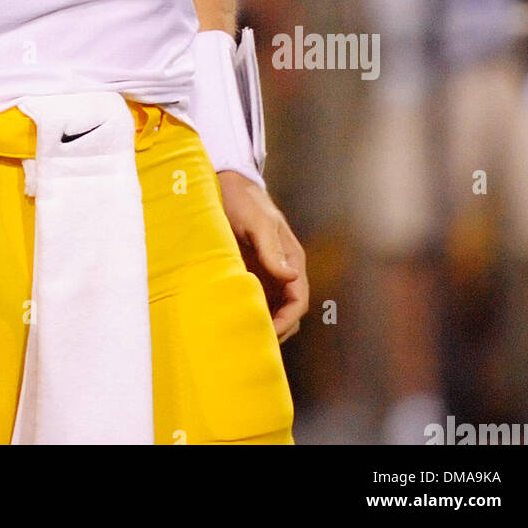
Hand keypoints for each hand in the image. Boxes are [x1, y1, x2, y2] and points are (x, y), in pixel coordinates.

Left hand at [216, 171, 308, 342]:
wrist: (229, 185)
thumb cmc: (245, 201)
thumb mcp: (258, 223)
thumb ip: (272, 249)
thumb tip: (291, 276)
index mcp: (292, 260)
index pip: (298, 301)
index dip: (286, 321)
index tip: (269, 334)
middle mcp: (283, 271)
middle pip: (289, 312)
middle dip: (277, 330)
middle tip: (254, 343)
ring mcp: (268, 273)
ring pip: (274, 309)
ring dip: (264, 324)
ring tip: (244, 337)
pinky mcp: (252, 272)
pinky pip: (257, 299)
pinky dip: (252, 312)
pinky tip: (236, 320)